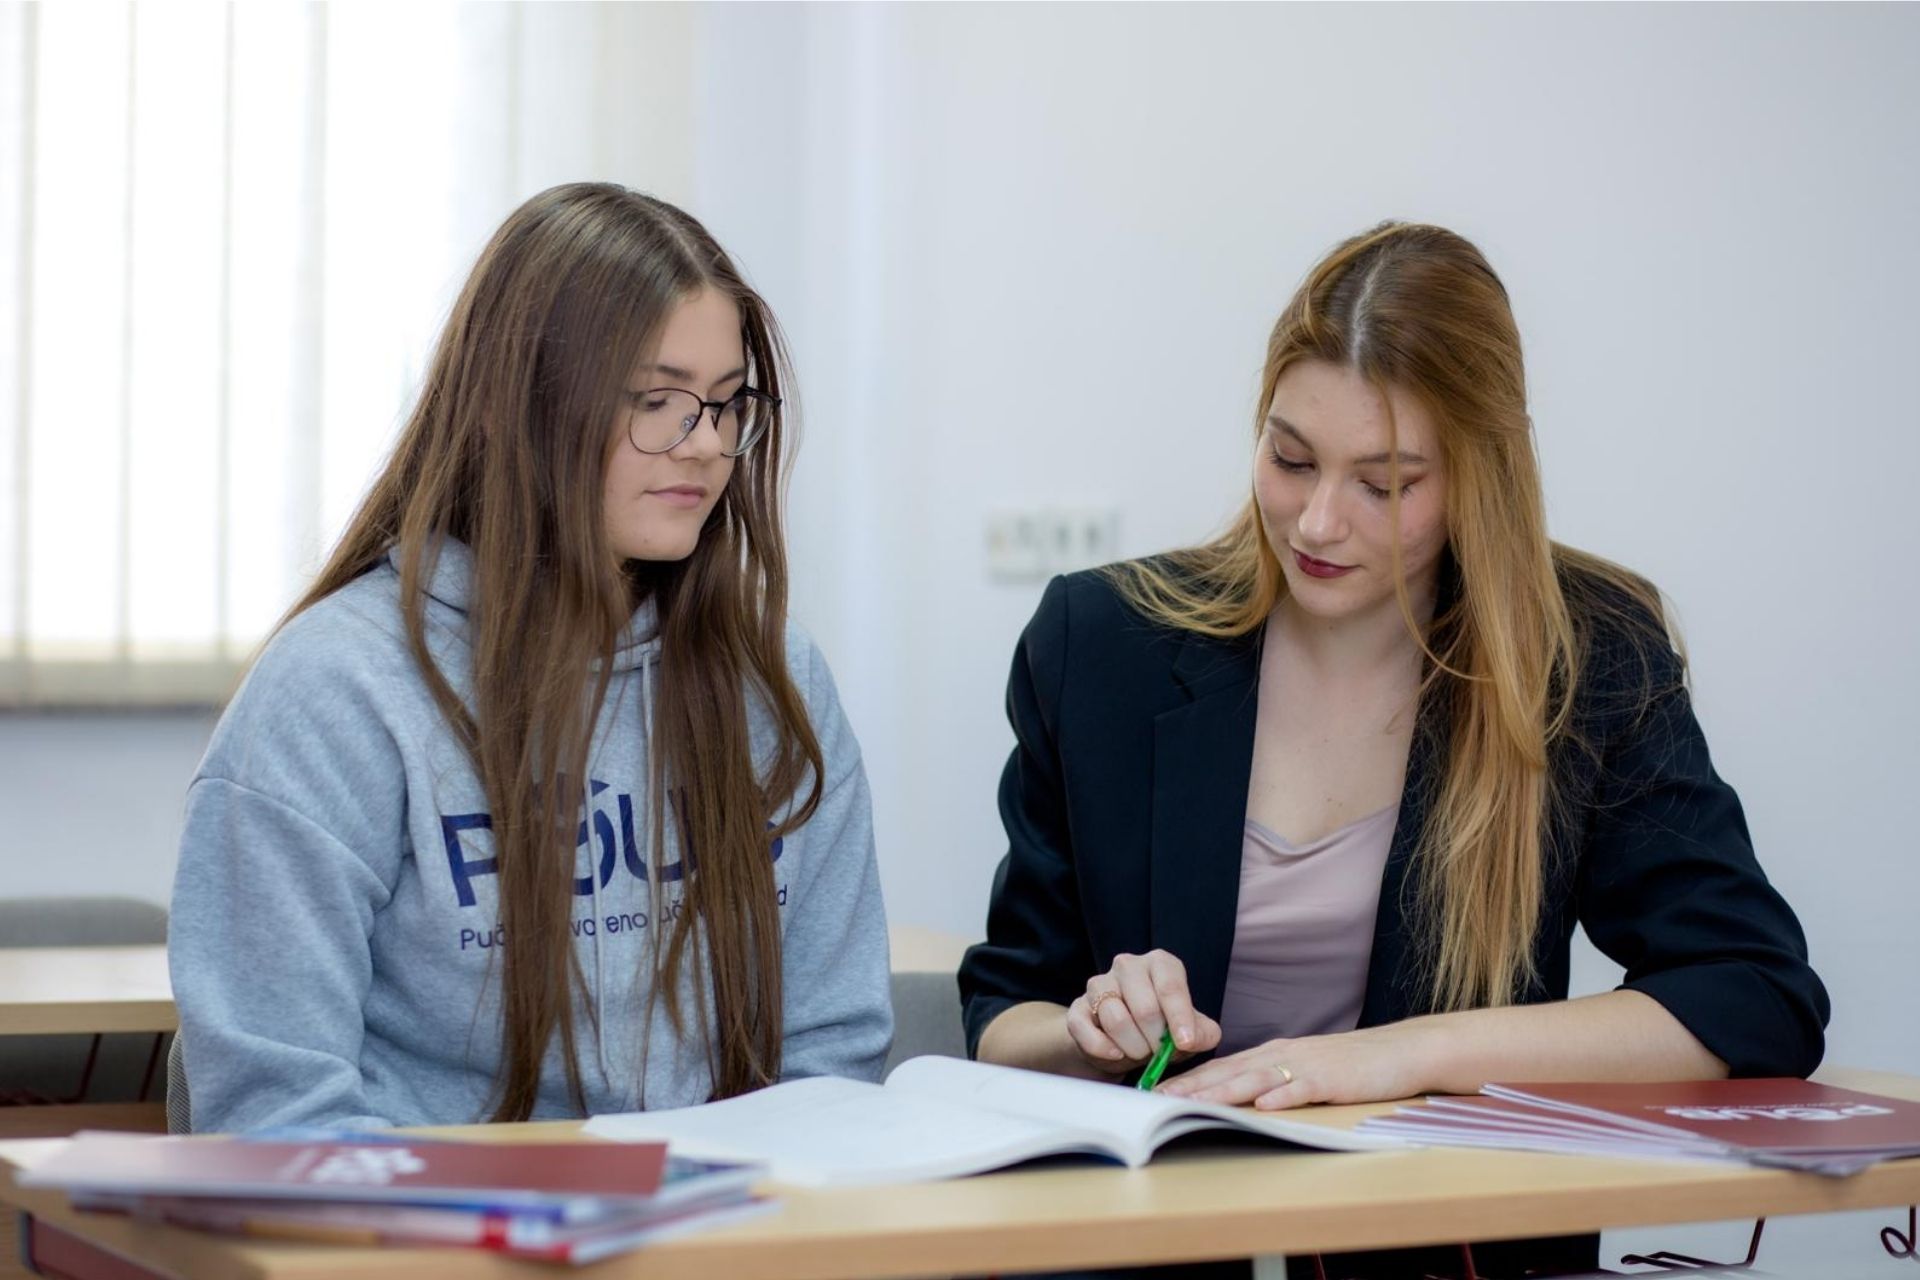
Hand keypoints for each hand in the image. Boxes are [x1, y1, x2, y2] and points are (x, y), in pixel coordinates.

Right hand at [1064, 950, 1221, 1076]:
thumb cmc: (1161, 1030)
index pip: (1171, 986)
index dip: (1179, 1017)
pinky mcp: (1077, 1007)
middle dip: (1155, 1040)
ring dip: (1132, 1048)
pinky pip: (1085, 1029)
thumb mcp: (1189, 1032)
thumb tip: (1193, 1038)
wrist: (1121, 1044)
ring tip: (1139, 1053)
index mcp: (1160, 964)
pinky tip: (1116, 1055)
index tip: (1185, 1042)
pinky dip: (1103, 1048)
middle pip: (1144, 1007)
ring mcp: (1099, 984)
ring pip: (1116, 1020)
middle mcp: (1128, 966)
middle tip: (1158, 1053)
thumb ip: (1202, 1033)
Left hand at [1154, 1021, 1435, 1108]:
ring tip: (1194, 1101)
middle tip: (1158, 1097)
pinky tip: (1263, 1107)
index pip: (1223, 1066)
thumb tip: (1241, 1096)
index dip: (1190, 1077)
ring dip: (1223, 1091)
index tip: (1158, 1089)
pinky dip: (1281, 1097)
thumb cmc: (1353, 1065)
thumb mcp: (1305, 1068)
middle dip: (1192, 1084)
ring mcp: (1306, 1066)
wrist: (1401, 1051)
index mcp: (1275, 1054)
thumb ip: (1274, 1077)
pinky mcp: (1332, 1079)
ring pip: (1257, 1078)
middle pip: (1230, 1070)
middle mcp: (1283, 1055)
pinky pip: (1302, 1088)